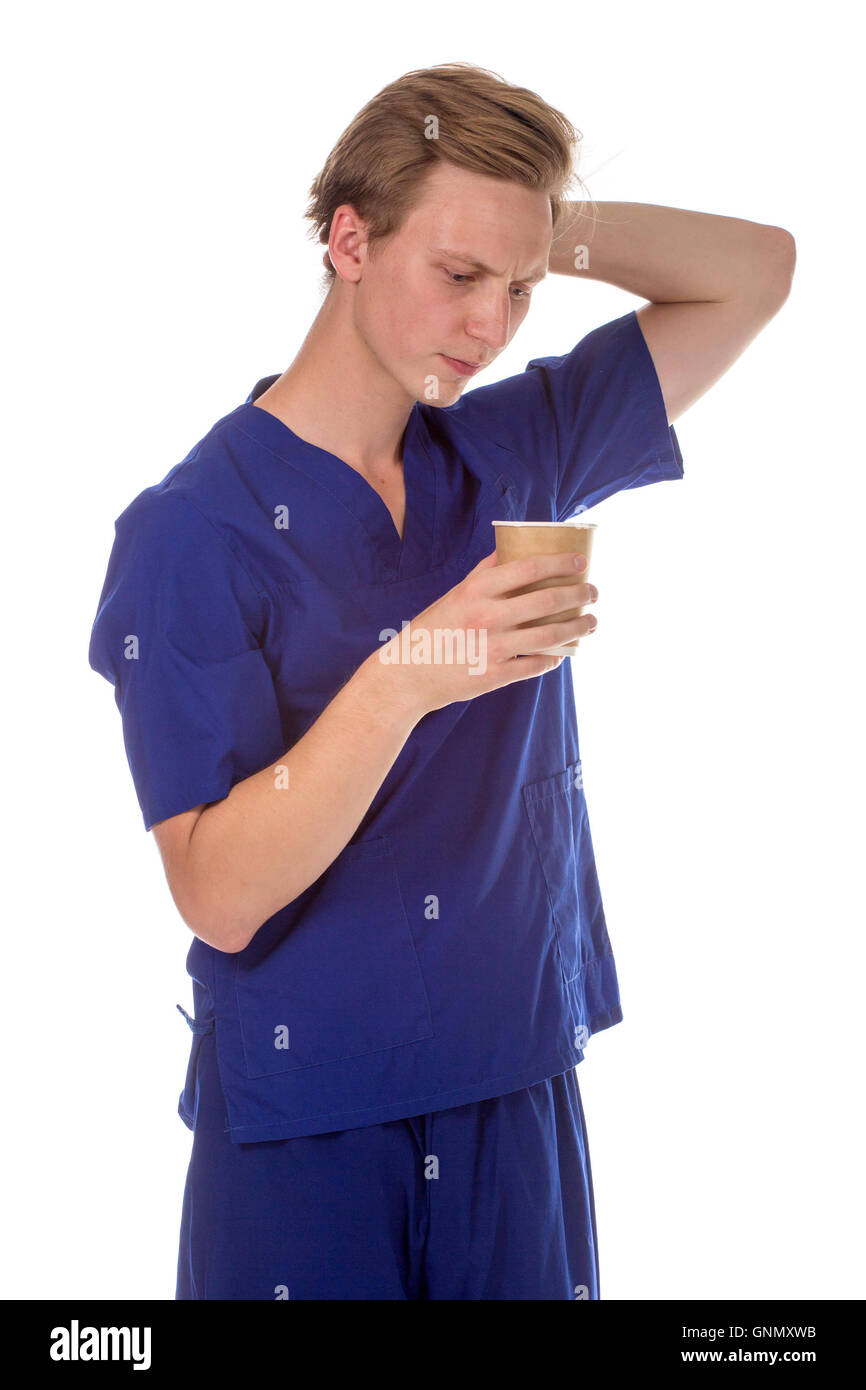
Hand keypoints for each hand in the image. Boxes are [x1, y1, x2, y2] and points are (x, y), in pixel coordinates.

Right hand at [367, 548, 598, 717]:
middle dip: (579, 595)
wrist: (407, 675)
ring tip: (591, 622)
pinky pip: (537, 665)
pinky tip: (563, 653)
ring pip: (550, 636)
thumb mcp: (455, 594)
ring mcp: (493, 648)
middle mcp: (486, 617)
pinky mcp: (495, 675)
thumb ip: (484, 574)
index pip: (528, 567)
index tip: (580, 562)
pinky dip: (554, 658)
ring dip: (578, 628)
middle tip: (592, 592)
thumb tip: (511, 548)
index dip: (560, 563)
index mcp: (476, 590)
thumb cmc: (432, 629)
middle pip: (547, 602)